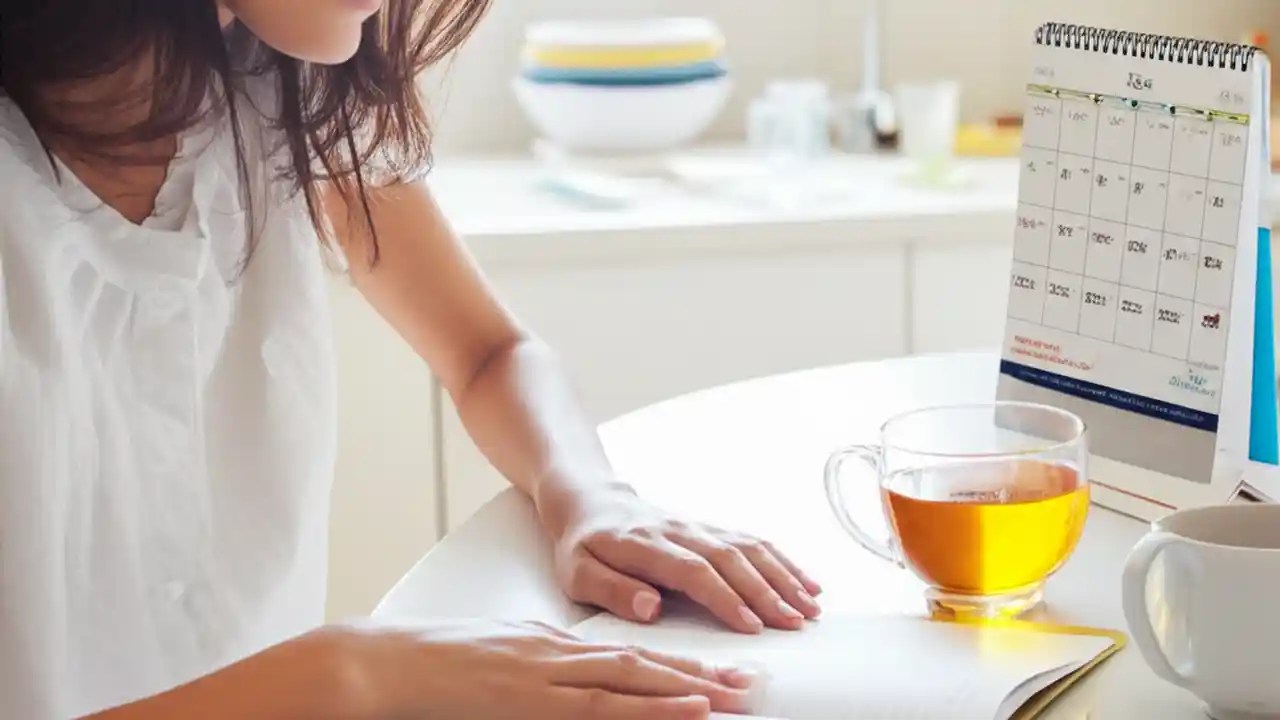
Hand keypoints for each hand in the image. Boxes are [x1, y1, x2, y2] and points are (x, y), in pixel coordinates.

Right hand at [313, 618, 754, 719]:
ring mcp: (549, 677)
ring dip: (690, 690)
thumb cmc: (438, 661)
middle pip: (645, 664)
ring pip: (634, 681)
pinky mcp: (534, 702)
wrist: (391, 663)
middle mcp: (560, 654)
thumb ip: (544, 660)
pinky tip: (684, 710)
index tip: (720, 672)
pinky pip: (603, 708)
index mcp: (553, 643)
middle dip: (701, 676)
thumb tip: (581, 675)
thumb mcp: (503, 652)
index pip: (629, 653)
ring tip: (736, 697)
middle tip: (752, 684)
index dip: (678, 664)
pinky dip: (649, 708)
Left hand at [547, 488, 821, 633]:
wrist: (592, 502)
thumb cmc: (583, 546)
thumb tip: (651, 607)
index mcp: (644, 544)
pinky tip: (807, 581)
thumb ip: (612, 590)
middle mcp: (678, 531)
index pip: (693, 570)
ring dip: (782, 576)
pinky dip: (783, 560)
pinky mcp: (711, 528)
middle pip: (730, 558)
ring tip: (810, 606)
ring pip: (748, 547)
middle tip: (794, 623)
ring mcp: (699, 527)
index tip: (750, 625)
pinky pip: (753, 541)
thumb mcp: (577, 573)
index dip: (724, 597)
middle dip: (766, 591)